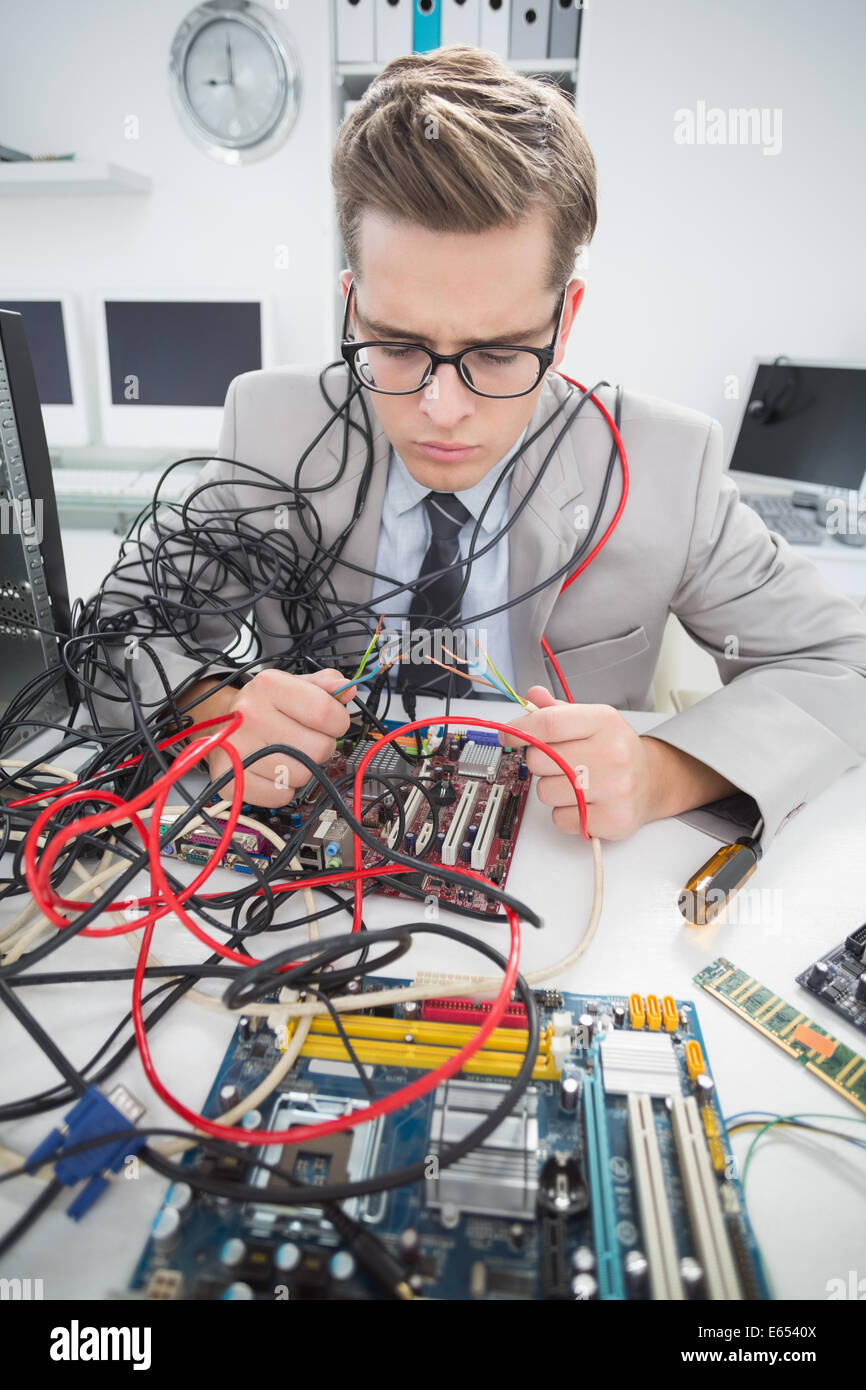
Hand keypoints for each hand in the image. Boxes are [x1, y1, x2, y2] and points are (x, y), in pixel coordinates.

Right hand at [206, 668, 355, 808]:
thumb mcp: (293, 685)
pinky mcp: (231, 779)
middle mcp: (250, 715)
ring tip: (287, 753)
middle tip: (306, 739)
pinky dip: (283, 788)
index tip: (332, 722)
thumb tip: (348, 689)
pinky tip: (273, 770)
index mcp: (269, 686)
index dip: (339, 722)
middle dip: (321, 747)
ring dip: (303, 768)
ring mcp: (238, 749)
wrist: (221, 724)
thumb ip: (325, 685)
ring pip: (302, 775)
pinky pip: (281, 795)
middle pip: (318, 749)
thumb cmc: (264, 706)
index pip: (325, 712)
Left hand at [499, 685, 656, 839]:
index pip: (550, 722)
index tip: (507, 735)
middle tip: (560, 762)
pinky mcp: (612, 820)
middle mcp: (612, 753)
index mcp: (604, 721)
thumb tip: (532, 696)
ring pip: (546, 791)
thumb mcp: (592, 720)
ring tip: (576, 783)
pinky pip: (561, 818)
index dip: (520, 729)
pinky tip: (585, 802)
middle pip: (540, 759)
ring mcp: (614, 789)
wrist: (653, 781)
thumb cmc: (616, 749)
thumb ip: (558, 710)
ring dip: (552, 789)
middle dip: (540, 762)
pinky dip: (566, 813)